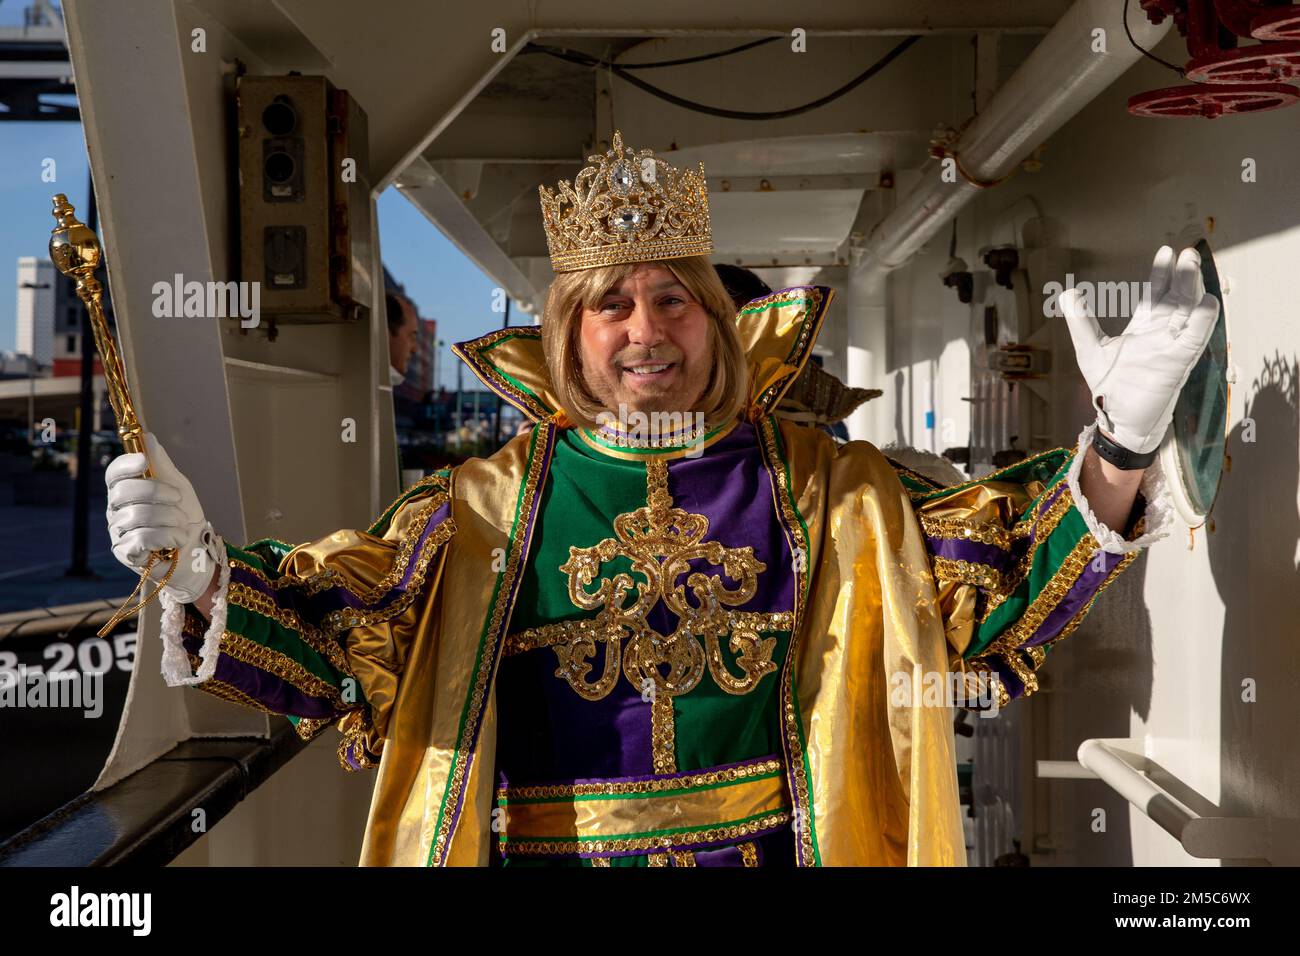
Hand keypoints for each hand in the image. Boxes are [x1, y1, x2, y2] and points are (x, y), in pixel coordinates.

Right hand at [105, 432, 219, 602]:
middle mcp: (117, 511)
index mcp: (126, 491)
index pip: (113, 474)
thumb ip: (161, 464)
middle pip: (123, 493)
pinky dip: (166, 536)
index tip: (143, 461)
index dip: (124, 465)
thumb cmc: (185, 516)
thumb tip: (147, 437)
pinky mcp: (126, 553)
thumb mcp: (178, 485)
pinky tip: (176, 540)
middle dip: (157, 492)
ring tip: (182, 524)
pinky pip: (141, 538)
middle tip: (178, 498)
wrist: (198, 551)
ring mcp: (119, 532)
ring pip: (137, 516)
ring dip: (169, 518)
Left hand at [1061, 245, 1218, 453]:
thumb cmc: (1109, 387)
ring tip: (1192, 264)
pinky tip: (1206, 302)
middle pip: (1176, 298)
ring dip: (1191, 288)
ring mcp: (1171, 347)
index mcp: (1144, 329)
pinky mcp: (1177, 364)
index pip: (1157, 295)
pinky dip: (1201, 321)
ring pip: (1187, 312)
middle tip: (1186, 252)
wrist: (1117, 420)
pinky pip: (1193, 339)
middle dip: (1182, 275)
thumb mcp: (1089, 348)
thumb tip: (1066, 292)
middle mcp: (1162, 334)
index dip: (1161, 274)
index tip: (1166, 251)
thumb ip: (1080, 321)